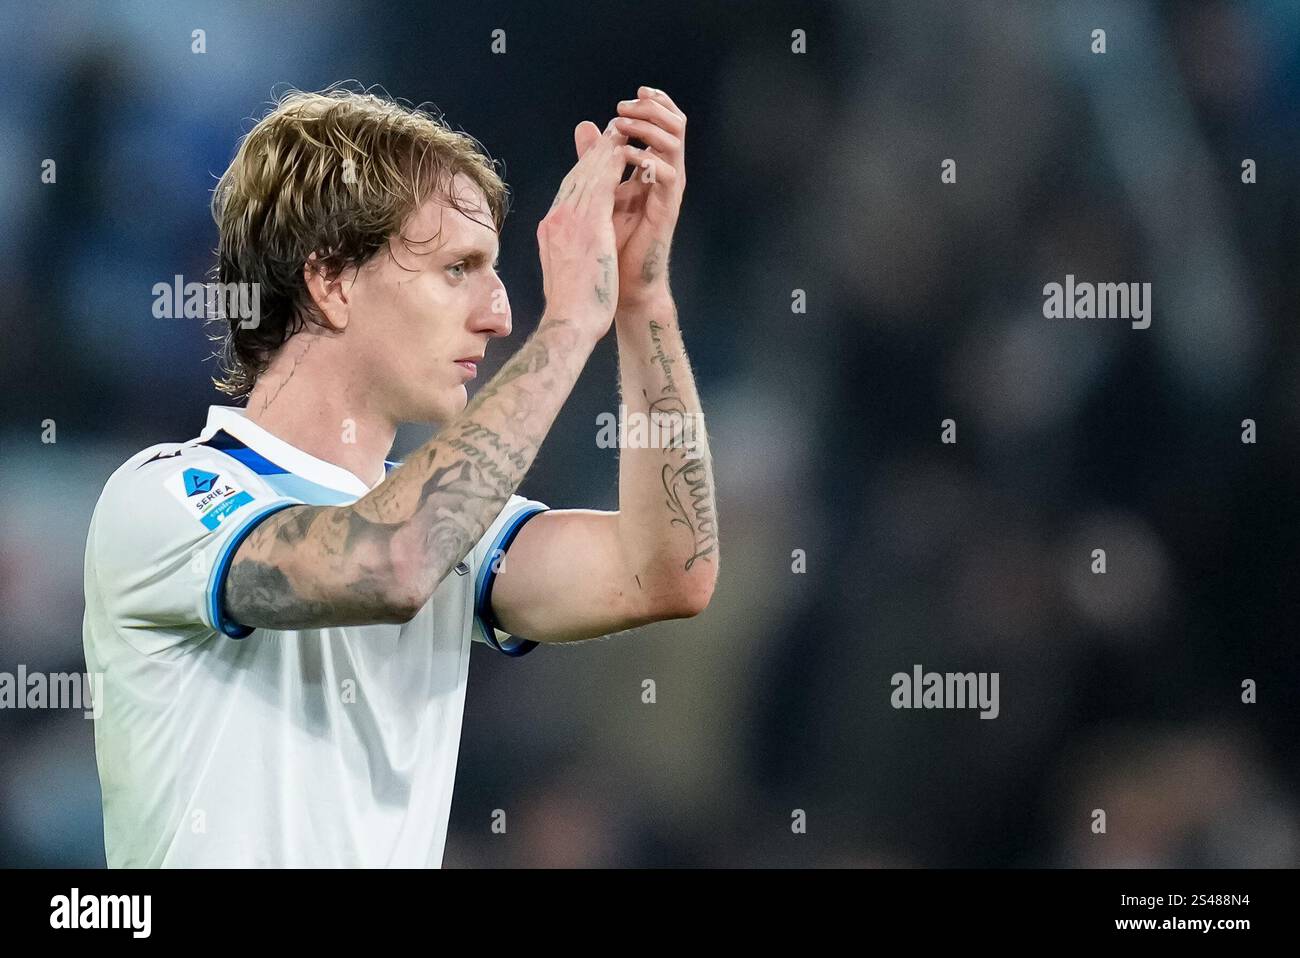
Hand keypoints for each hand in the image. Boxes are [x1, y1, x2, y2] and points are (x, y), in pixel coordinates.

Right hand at [538, 118, 628, 340]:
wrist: (568, 323)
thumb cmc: (572, 307)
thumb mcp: (566, 271)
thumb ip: (568, 250)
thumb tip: (569, 250)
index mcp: (552, 230)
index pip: (569, 190)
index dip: (585, 169)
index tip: (598, 155)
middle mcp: (557, 218)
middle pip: (577, 175)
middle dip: (594, 151)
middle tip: (611, 129)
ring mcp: (569, 219)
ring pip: (589, 173)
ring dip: (605, 149)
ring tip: (621, 130)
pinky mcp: (588, 224)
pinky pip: (603, 184)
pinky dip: (613, 164)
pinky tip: (626, 150)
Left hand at [573, 87, 685, 310]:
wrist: (622, 282)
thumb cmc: (613, 240)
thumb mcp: (600, 188)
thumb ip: (597, 157)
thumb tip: (586, 124)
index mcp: (653, 167)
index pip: (664, 124)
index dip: (654, 104)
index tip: (633, 95)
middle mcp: (665, 176)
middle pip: (675, 126)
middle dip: (651, 110)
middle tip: (623, 109)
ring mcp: (668, 192)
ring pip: (674, 144)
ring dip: (648, 129)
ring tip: (622, 127)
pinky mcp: (665, 210)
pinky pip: (668, 176)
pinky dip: (651, 161)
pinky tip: (631, 157)